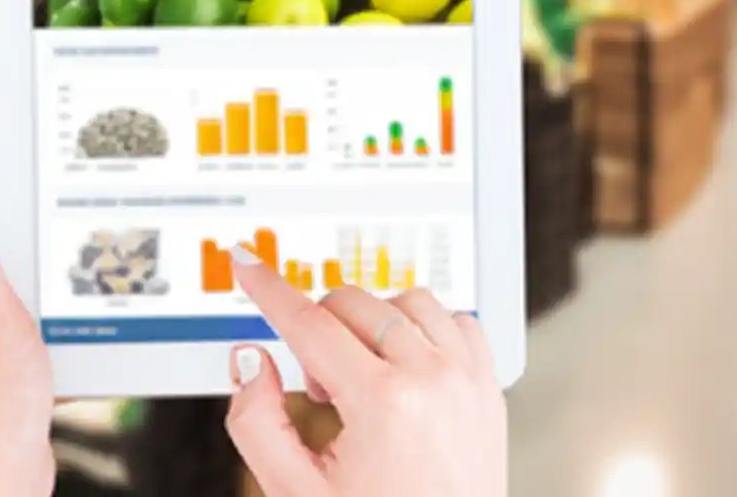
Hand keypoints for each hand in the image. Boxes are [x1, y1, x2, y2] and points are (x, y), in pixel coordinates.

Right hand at [225, 247, 506, 496]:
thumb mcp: (295, 491)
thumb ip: (256, 422)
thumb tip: (251, 361)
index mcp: (384, 404)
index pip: (309, 323)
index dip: (268, 289)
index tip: (247, 263)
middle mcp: (433, 380)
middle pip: (352, 303)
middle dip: (319, 331)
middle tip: (319, 387)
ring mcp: (469, 379)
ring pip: (404, 300)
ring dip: (370, 324)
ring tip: (362, 377)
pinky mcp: (489, 386)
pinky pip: (455, 319)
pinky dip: (422, 329)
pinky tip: (403, 365)